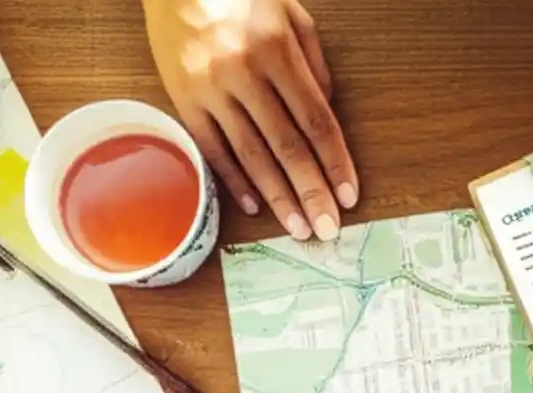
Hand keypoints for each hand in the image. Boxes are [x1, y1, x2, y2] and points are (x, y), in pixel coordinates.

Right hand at [143, 0, 356, 240]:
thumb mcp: (289, 12)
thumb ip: (314, 62)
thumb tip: (327, 112)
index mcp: (277, 50)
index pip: (316, 121)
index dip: (336, 162)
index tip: (349, 196)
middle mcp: (244, 73)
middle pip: (287, 146)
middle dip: (311, 192)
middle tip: (326, 230)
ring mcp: (210, 89)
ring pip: (251, 155)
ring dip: (278, 197)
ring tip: (297, 228)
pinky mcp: (183, 98)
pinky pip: (213, 148)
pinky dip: (234, 180)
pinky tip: (254, 205)